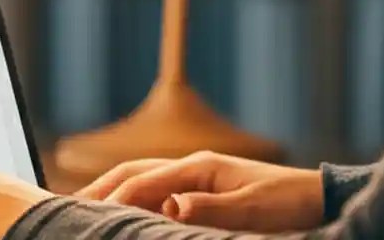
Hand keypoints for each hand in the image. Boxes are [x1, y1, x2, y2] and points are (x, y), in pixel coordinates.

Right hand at [76, 151, 324, 232]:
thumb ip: (212, 208)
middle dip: (100, 188)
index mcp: (201, 166)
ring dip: (113, 193)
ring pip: (143, 180)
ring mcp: (196, 178)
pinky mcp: (202, 192)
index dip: (113, 197)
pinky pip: (157, 193)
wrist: (317, 198)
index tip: (85, 214)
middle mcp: (193, 167)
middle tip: (65, 207)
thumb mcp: (254, 208)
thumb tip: (170, 205)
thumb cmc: (289, 203)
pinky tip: (123, 216)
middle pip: (134, 172)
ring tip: (84, 211)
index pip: (144, 180)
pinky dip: (134, 201)